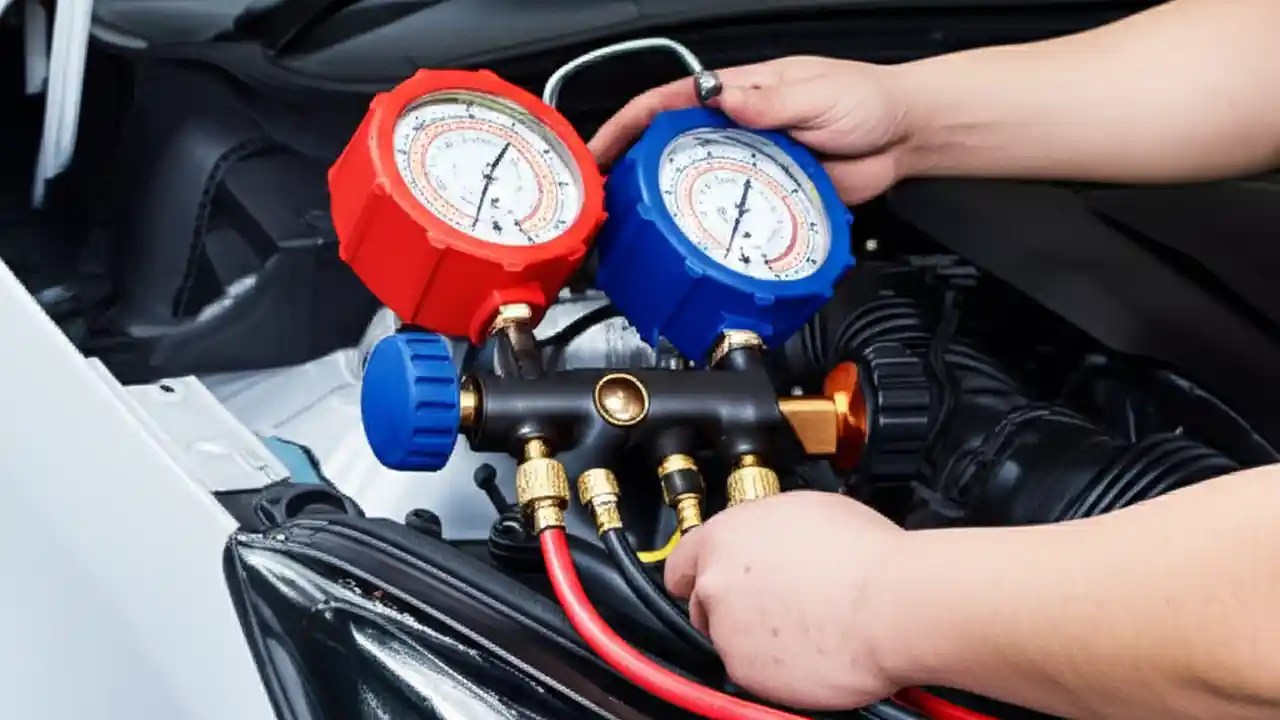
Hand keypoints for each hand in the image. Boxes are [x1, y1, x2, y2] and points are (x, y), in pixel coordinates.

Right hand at [588, 56, 912, 204]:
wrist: (905, 135)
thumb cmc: (867, 100)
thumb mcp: (815, 91)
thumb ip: (768, 100)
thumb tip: (723, 96)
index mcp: (742, 92)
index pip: (669, 102)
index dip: (628, 124)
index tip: (600, 147)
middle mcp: (740, 129)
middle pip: (672, 149)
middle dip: (635, 171)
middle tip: (610, 200)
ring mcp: (754, 164)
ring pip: (701, 186)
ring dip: (673, 205)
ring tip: (642, 226)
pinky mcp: (773, 196)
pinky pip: (737, 214)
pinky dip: (717, 227)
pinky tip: (700, 241)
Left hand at [664, 491, 909, 709]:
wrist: (891, 606)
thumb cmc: (864, 556)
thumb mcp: (806, 510)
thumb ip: (765, 529)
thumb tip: (768, 539)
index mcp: (724, 537)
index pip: (680, 561)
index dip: (696, 573)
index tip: (701, 581)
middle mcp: (716, 583)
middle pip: (704, 601)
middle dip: (732, 605)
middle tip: (775, 604)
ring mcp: (727, 631)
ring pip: (729, 637)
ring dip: (754, 635)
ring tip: (803, 624)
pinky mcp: (746, 671)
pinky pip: (752, 669)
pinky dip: (774, 665)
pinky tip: (808, 648)